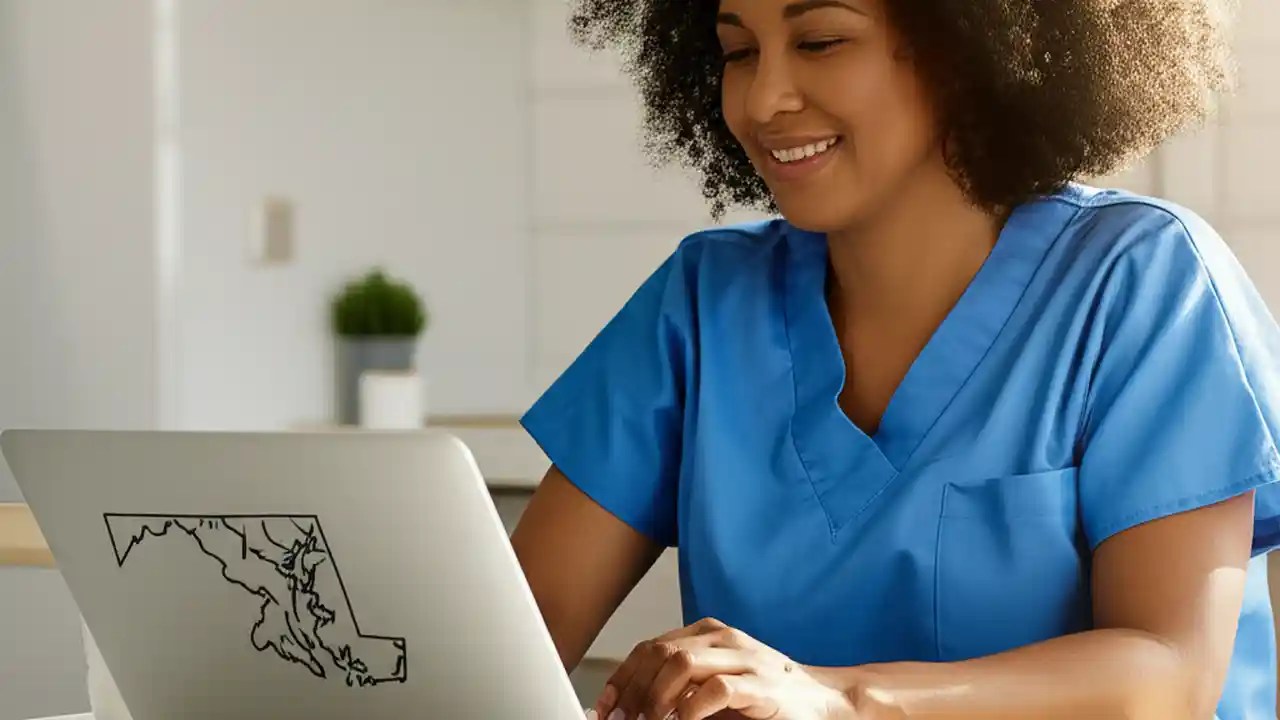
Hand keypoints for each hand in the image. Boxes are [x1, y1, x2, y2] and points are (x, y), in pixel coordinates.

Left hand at [590, 617, 856, 719]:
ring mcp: (745, 659)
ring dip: (655, 699)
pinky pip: (716, 690)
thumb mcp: (716, 690)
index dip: (622, 678)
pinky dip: (690, 709)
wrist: (828, 703)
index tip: (605, 707)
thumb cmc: (768, 700)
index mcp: (709, 635)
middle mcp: (724, 639)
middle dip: (632, 690)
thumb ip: (680, 692)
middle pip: (659, 652)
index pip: (650, 647)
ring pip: (681, 663)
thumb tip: (635, 710)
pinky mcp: (762, 686)